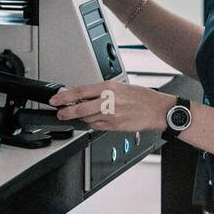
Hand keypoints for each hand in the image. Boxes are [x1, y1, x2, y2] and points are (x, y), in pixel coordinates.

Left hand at [49, 81, 176, 131]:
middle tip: (59, 113)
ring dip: (80, 118)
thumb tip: (82, 94)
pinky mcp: (114, 126)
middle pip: (80, 108)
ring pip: (88, 119)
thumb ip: (100, 91)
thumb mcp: (120, 86)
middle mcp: (109, 101)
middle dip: (66, 112)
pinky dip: (91, 124)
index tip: (56, 99)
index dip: (65, 96)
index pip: (81, 91)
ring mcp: (111, 115)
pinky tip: (92, 120)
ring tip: (79, 115)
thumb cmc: (141, 97)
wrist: (157, 110)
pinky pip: (97, 126)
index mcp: (109, 88)